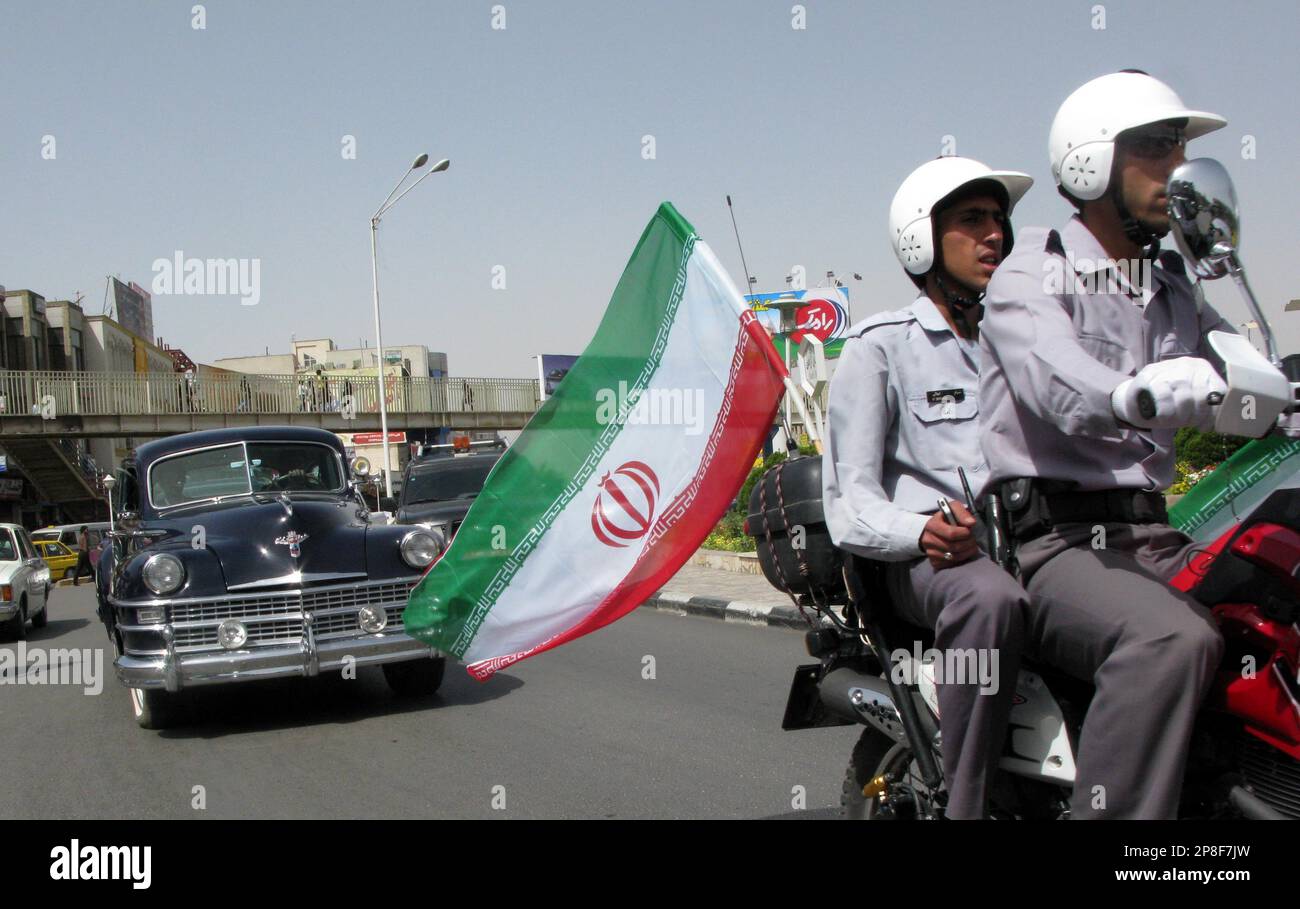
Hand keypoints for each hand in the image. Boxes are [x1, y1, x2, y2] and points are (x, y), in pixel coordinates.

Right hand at [919, 501, 978, 569]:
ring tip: (970, 545)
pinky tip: (962, 552)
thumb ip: (962, 513)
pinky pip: (951, 565)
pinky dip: (960, 559)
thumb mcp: (952, 509)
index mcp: (932, 525)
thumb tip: (971, 523)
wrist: (932, 530)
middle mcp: (928, 540)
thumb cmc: (945, 519)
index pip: (951, 533)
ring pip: (954, 557)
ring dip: (967, 552)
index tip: (969, 531)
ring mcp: (930, 553)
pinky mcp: (934, 562)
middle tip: (972, 539)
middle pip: (953, 547)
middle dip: (968, 543)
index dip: (964, 533)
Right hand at [1111, 356, 1225, 430]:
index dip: (1212, 413)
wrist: (1135, 399)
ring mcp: (1168, 367)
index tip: (1202, 425)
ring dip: (1178, 416)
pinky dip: (1163, 412)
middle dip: (1194, 416)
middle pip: (1201, 396)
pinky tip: (1160, 417)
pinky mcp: (1149, 375)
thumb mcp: (1192, 406)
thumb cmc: (1169, 404)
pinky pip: (1163, 396)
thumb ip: (1208, 407)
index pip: (1217, 392)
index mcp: (1202, 369)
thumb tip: (1221, 420)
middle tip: (1184, 424)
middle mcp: (1187, 364)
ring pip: (1184, 397)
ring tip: (1171, 420)